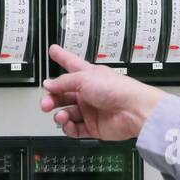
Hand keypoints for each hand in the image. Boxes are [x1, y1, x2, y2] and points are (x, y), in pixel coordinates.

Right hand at [41, 45, 163, 139]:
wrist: (133, 111)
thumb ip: (64, 82)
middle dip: (52, 98)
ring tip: (60, 115)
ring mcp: (91, 110)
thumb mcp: (84, 78)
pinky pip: (75, 128)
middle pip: (63, 94)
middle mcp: (89, 92)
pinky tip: (67, 123)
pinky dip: (68, 127)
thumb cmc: (117, 89)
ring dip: (60, 114)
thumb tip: (49, 84)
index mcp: (88, 76)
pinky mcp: (94, 127)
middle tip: (46, 103)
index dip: (62, 56)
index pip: (71, 63)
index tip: (53, 50)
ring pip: (67, 113)